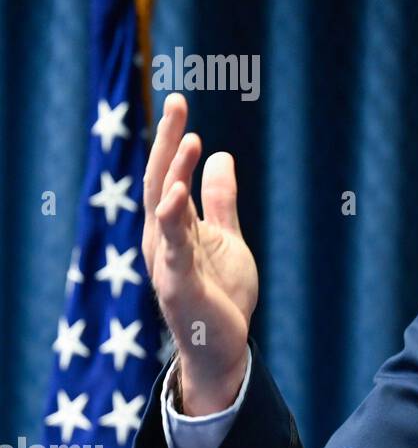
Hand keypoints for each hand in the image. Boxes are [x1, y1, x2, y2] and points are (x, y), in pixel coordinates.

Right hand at [142, 93, 257, 416]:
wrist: (222, 345)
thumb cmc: (220, 292)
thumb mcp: (226, 237)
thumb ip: (221, 200)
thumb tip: (220, 156)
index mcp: (173, 225)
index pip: (168, 173)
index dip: (172, 138)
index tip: (178, 101)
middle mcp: (163, 238)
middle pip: (160, 181)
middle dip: (167, 142)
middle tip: (176, 102)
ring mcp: (168, 260)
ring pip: (164, 209)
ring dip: (174, 173)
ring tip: (186, 138)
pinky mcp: (180, 284)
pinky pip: (174, 247)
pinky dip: (173, 220)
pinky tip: (177, 195)